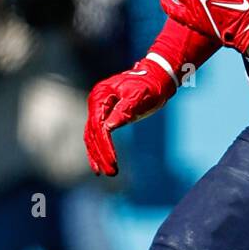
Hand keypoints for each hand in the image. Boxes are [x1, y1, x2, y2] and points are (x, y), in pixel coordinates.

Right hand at [84, 58, 176, 176]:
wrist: (156, 77)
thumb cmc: (149, 85)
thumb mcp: (138, 97)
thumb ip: (123, 111)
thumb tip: (108, 127)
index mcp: (101, 96)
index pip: (98, 126)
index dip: (104, 145)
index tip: (112, 161)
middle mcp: (95, 102)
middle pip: (92, 133)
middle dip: (101, 154)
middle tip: (110, 173)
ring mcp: (99, 108)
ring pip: (92, 136)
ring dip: (97, 155)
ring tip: (106, 173)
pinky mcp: (105, 115)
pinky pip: (97, 135)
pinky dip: (98, 149)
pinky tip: (100, 164)